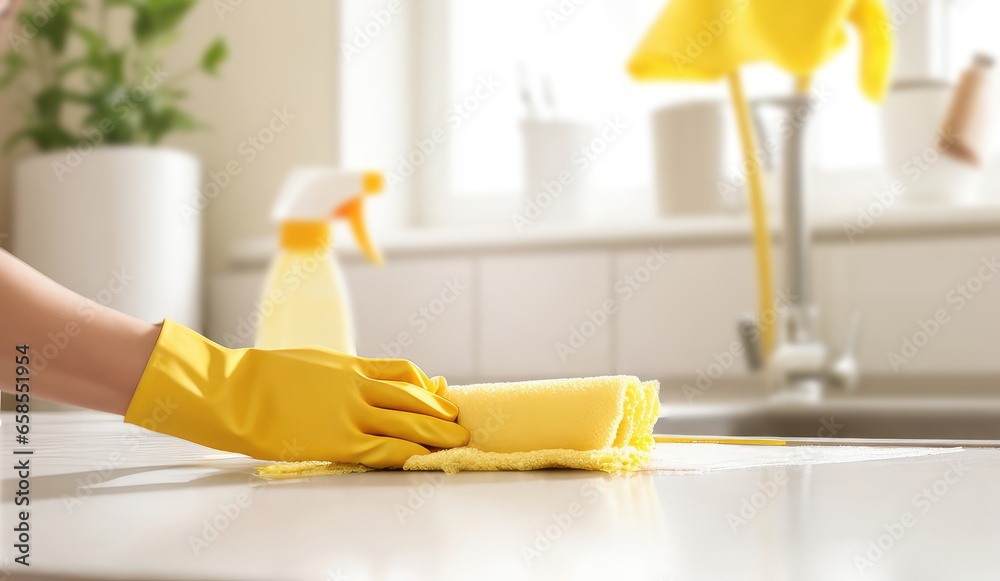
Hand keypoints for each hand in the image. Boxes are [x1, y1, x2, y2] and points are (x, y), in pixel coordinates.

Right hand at [124, 320, 468, 467]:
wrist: (235, 393)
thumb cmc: (265, 379)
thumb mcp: (313, 364)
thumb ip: (346, 373)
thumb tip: (369, 380)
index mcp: (350, 366)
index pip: (405, 373)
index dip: (427, 386)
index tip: (441, 394)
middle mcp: (358, 388)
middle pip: (414, 399)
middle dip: (441, 413)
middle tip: (460, 422)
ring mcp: (350, 414)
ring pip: (407, 422)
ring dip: (435, 433)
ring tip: (454, 442)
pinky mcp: (339, 442)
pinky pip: (384, 448)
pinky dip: (407, 452)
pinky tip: (421, 457)